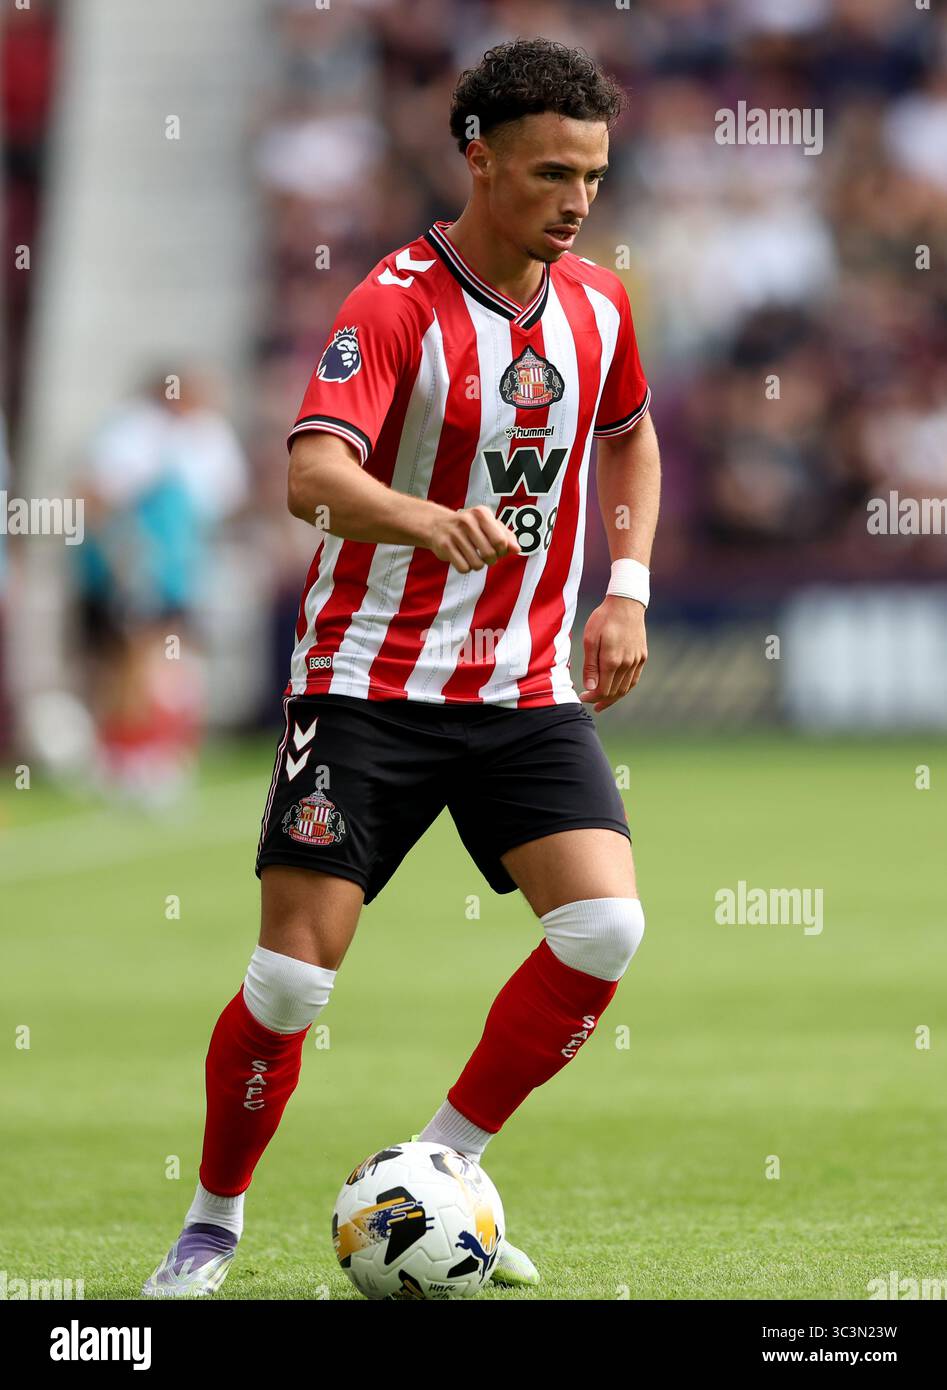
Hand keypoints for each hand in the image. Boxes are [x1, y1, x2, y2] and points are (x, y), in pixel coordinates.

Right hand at [429, 504, 521, 572]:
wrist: (437, 525)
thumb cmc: (469, 527)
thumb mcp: (488, 525)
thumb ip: (506, 536)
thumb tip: (517, 549)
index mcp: (481, 513)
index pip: (501, 541)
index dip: (502, 551)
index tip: (497, 549)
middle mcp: (467, 521)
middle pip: (490, 554)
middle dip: (491, 560)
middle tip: (486, 556)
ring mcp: (455, 533)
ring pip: (477, 564)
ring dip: (478, 565)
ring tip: (473, 557)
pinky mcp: (444, 546)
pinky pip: (463, 568)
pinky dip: (465, 568)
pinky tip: (462, 559)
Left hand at [579, 596, 647, 711]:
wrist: (626, 603)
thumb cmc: (604, 619)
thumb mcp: (590, 640)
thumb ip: (590, 666)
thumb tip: (590, 688)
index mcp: (612, 661)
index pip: (603, 690)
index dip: (592, 697)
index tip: (582, 697)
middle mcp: (627, 664)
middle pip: (614, 692)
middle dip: (601, 700)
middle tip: (589, 701)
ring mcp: (637, 661)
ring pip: (626, 688)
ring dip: (614, 698)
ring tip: (602, 702)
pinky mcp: (642, 656)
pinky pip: (634, 679)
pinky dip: (625, 688)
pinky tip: (617, 690)